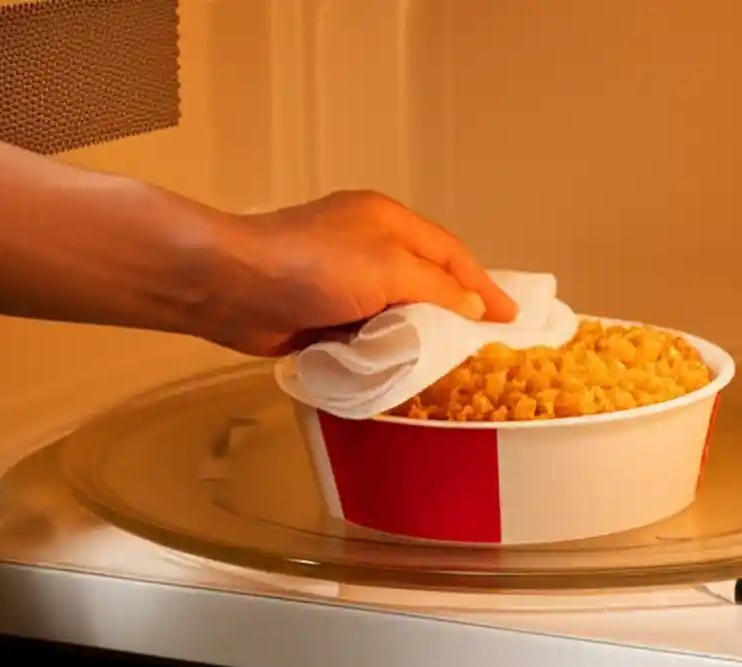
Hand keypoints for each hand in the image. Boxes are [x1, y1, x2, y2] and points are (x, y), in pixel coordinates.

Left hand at [202, 190, 518, 355]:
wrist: (229, 286)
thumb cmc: (312, 267)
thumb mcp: (388, 270)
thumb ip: (437, 288)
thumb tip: (470, 307)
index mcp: (389, 222)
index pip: (454, 254)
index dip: (485, 287)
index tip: (513, 319)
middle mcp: (369, 245)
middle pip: (428, 280)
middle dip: (455, 311)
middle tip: (487, 346)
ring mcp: (342, 278)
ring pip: (398, 308)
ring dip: (420, 334)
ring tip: (452, 366)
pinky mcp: (318, 311)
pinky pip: (367, 331)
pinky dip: (386, 347)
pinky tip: (402, 369)